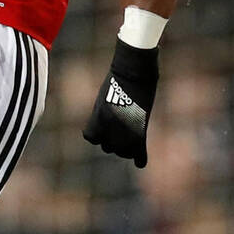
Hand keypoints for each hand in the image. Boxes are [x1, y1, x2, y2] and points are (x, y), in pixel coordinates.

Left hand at [82, 39, 158, 167]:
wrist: (134, 71)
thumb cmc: (117, 81)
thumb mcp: (104, 100)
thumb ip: (103, 118)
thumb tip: (106, 133)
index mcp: (97, 120)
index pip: (91, 138)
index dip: (98, 134)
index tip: (105, 127)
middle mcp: (109, 129)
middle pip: (108, 147)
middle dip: (114, 141)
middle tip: (124, 127)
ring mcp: (125, 132)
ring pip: (123, 152)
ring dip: (127, 148)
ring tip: (132, 138)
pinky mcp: (141, 132)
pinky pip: (139, 154)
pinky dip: (140, 158)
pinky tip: (140, 162)